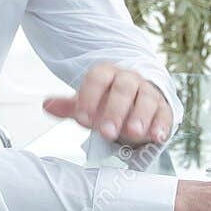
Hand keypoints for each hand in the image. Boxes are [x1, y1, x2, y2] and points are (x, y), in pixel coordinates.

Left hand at [43, 62, 171, 145]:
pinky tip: (156, 136)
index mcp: (107, 74)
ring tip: (133, 132)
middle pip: (123, 89)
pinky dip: (161, 125)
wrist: (135, 102)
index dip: (89, 96)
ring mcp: (147, 93)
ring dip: (140, 116)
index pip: (97, 78)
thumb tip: (47, 105)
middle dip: (115, 110)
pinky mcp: (163, 108)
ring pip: (145, 99)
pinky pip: (164, 114)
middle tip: (106, 131)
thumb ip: (70, 106)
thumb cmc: (107, 103)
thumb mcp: (88, 104)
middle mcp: (129, 79)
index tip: (81, 119)